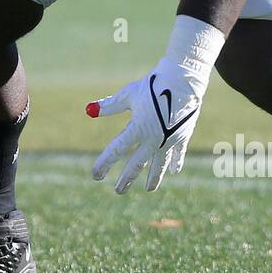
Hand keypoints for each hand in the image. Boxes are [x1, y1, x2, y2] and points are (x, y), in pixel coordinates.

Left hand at [87, 16, 223, 193]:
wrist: (182, 81)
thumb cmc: (152, 85)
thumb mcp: (128, 95)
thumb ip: (110, 105)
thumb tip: (89, 110)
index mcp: (137, 128)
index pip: (116, 151)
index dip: (104, 164)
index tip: (95, 176)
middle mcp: (152, 138)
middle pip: (136, 163)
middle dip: (127, 178)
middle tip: (118, 191)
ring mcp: (168, 140)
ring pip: (159, 164)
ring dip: (153, 177)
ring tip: (148, 189)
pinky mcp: (182, 136)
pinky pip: (178, 153)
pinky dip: (176, 162)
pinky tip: (174, 172)